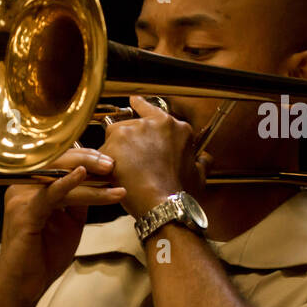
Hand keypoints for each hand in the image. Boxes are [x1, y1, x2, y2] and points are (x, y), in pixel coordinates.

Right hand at [0, 147, 125, 305]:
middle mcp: (21, 186)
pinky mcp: (24, 214)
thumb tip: (98, 182)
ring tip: (111, 175)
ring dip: (88, 174)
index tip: (111, 160)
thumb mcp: (68, 222)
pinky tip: (82, 175)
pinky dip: (67, 183)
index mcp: (30, 186)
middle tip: (113, 164)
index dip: (86, 156)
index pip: (60, 160)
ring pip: (59, 176)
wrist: (23, 286)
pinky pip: (49, 194)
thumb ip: (78, 200)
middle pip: (58, 160)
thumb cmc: (42, 257)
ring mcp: (20, 198)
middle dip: (89, 159)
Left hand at [98, 96, 209, 215]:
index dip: (141, 107)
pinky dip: (103, 163)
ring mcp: (132, 130)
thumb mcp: (199, 174)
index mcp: (175, 127)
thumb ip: (200, 160)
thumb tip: (204, 158)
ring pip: (114, 135)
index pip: (152, 109)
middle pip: (130, 124)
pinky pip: (102, 151)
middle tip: (131, 161)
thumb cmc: (180, 193)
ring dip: (115, 150)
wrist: (162, 204)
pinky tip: (111, 175)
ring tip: (123, 172)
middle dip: (128, 141)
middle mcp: (153, 123)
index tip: (134, 102)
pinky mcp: (114, 143)